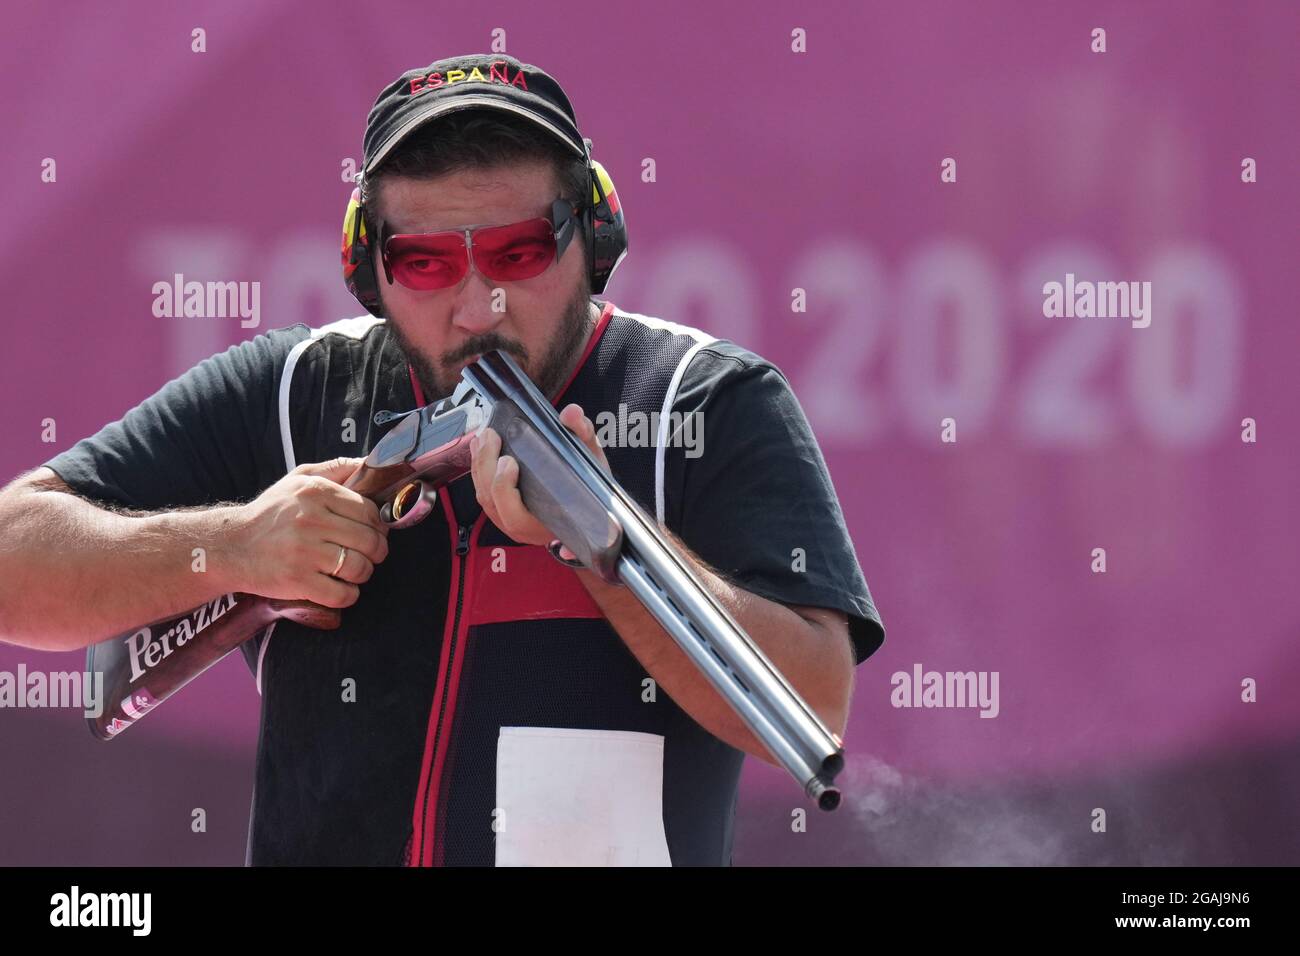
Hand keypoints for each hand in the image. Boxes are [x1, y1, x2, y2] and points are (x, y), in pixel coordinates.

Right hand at [228, 457, 389, 607]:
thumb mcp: (298, 480)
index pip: (369, 511)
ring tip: (353, 570)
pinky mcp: (298, 580)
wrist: (228, 547)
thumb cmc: (269, 514)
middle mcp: (311, 519)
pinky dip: (348, 595)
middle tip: (369, 554)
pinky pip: (342, 594)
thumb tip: (370, 464)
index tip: (374, 532)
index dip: (378, 525)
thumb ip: (336, 468)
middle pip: (370, 541)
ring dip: (364, 573)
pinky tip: (341, 587)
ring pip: (360, 568)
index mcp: (316, 492)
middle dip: (377, 551)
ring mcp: (304, 551)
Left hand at [469, 403, 609, 556]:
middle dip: (487, 467)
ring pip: (485, 498)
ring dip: (480, 465)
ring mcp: (511, 523)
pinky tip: (479, 446)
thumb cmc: (590, 489)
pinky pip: (484, 494)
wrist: (591, 510)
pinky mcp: (503, 513)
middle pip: (493, 502)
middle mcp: (525, 529)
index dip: (505, 490)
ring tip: (484, 437)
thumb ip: (583, 436)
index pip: (516, 516)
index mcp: (548, 525)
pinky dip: (478, 469)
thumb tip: (571, 412)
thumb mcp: (593, 464)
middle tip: (491, 436)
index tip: (509, 462)